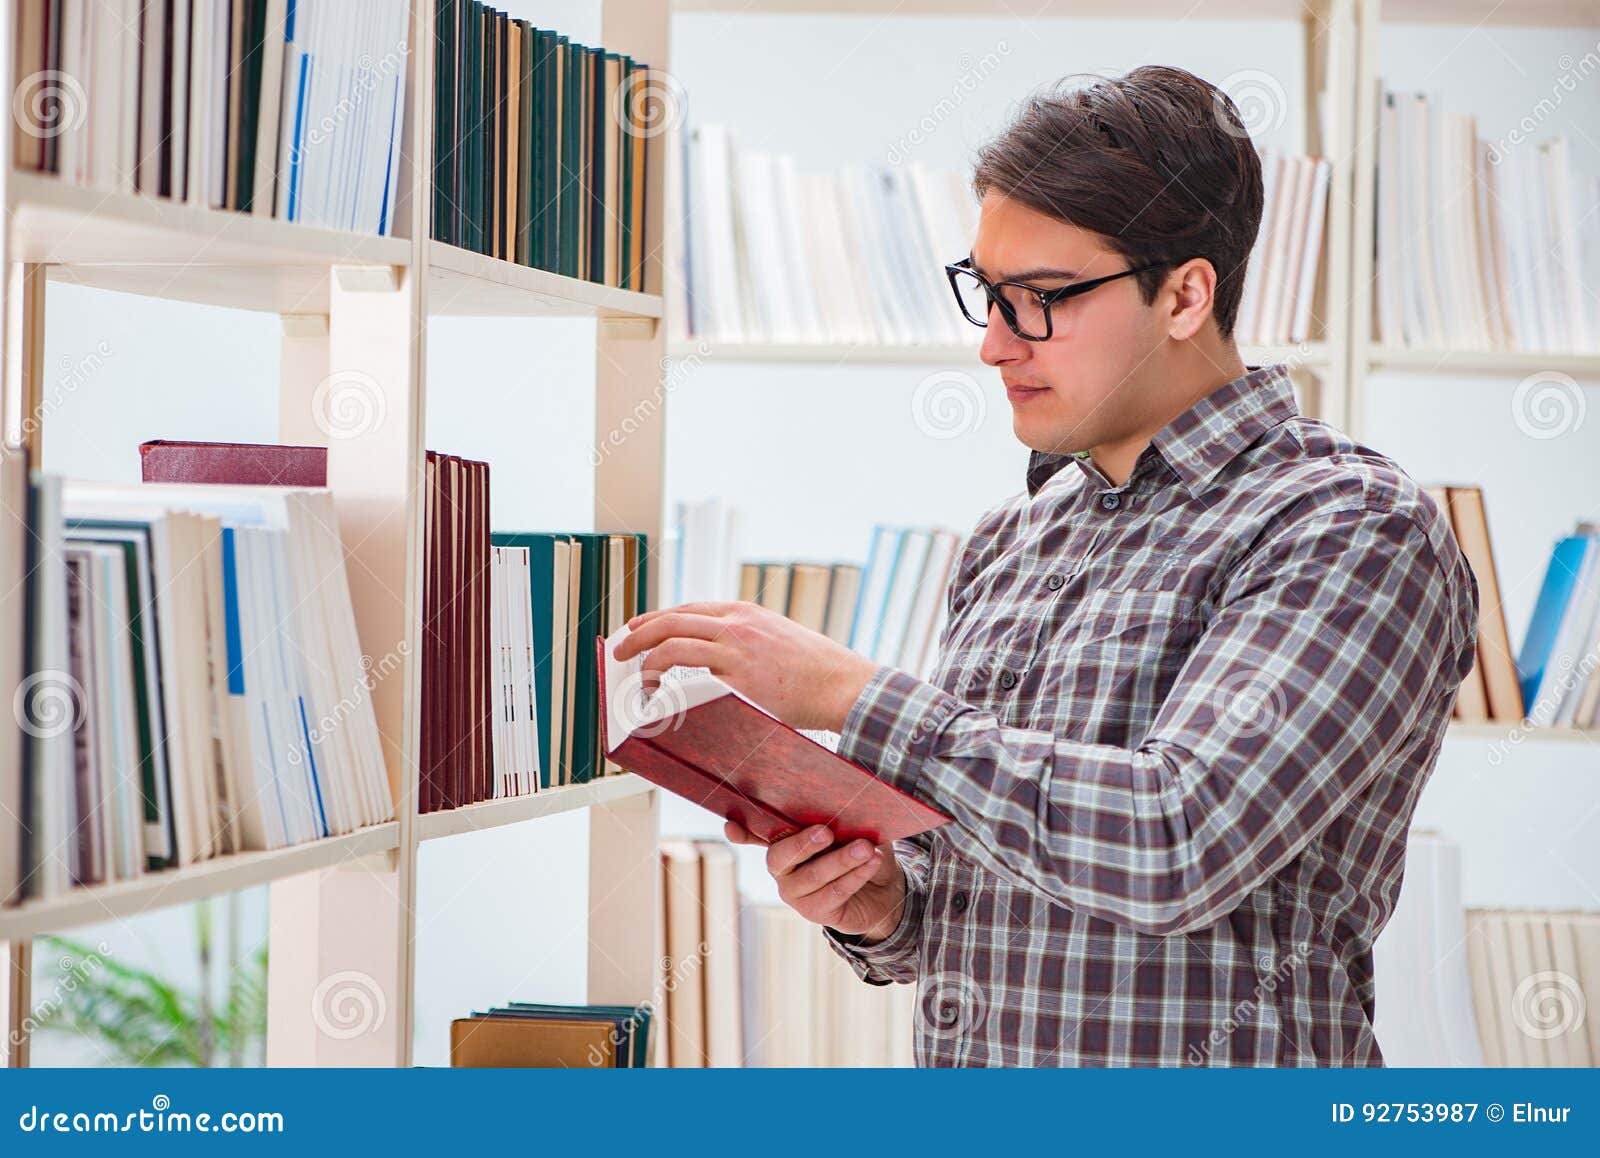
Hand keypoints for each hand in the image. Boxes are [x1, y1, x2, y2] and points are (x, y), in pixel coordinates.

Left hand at [616, 601, 881, 731]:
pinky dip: (662, 672)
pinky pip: (685, 664)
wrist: (843, 684)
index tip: (639, 628)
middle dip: (639, 632)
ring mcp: (735, 645)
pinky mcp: (736, 671)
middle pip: (673, 618)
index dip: (658, 618)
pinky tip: (656, 687)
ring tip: (633, 670)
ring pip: (672, 638)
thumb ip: (751, 643)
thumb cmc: (818, 672)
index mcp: (746, 613)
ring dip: (644, 653)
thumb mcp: (780, 641)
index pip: (689, 609)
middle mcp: (737, 622)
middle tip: (621, 647)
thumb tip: (726, 661)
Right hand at [726, 820, 906, 942]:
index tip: (731, 825)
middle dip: (803, 843)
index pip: (755, 834)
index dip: (742, 831)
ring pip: (813, 875)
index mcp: (784, 839)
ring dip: (842, 860)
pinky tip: (871, 863)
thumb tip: (844, 806)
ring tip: (866, 848)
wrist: (882, 887)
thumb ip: (840, 818)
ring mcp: (794, 892)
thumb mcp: (852, 828)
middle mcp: (782, 867)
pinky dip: (854, 876)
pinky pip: (833, 893)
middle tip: (827, 832)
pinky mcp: (813, 911)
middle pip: (780, 856)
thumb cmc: (861, 847)